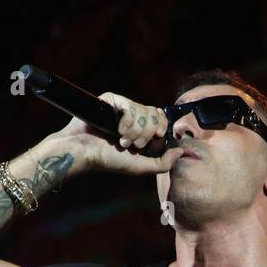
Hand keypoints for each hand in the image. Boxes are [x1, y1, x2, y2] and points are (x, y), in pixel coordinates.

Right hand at [48, 91, 184, 174]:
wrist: (85, 152)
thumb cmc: (109, 160)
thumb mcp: (141, 166)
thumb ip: (164, 163)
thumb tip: (181, 151)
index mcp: (142, 128)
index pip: (162, 117)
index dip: (161, 127)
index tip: (153, 139)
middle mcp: (133, 116)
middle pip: (156, 113)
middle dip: (147, 133)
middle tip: (134, 144)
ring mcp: (122, 107)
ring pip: (144, 111)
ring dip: (135, 131)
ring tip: (122, 141)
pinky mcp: (112, 100)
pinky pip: (130, 105)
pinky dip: (126, 123)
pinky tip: (116, 131)